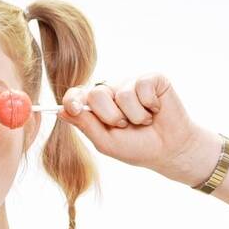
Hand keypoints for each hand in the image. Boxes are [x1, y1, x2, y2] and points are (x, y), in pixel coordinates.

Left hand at [57, 73, 215, 181]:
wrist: (168, 150)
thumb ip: (85, 125)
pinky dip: (149, 105)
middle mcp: (112, 90)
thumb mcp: (106, 142)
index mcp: (97, 106)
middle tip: (124, 126)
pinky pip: (142, 87)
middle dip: (111, 117)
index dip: (73, 99)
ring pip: (122, 93)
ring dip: (134, 115)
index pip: (77, 95)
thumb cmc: (136, 147)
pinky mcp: (151, 79)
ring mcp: (131, 83)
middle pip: (97, 93)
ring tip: (144, 121)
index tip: (73, 108)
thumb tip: (60, 111)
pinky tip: (155, 110)